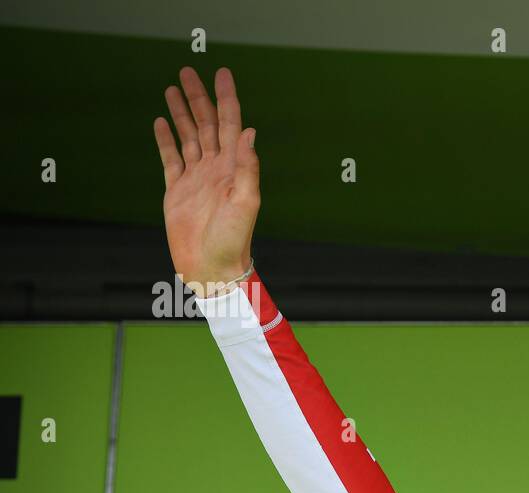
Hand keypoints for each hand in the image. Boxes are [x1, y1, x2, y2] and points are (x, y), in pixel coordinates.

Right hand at [153, 67, 259, 293]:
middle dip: (198, 98)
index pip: (231, 124)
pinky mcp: (177, 190)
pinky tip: (161, 121)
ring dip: (181, 113)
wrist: (211, 267)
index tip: (222, 74)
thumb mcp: (246, 202)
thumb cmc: (233, 239)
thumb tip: (249, 132)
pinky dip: (165, 139)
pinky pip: (170, 158)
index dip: (227, 98)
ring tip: (173, 88)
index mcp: (234, 168)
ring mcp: (196, 178)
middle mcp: (216, 168)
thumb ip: (247, 167)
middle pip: (207, 124)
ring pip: (188, 136)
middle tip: (188, 71)